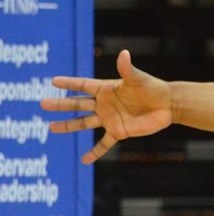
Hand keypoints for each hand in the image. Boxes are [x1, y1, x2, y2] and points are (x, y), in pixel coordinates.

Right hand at [42, 51, 173, 163]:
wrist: (168, 106)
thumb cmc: (153, 88)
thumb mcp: (139, 79)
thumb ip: (128, 69)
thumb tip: (123, 54)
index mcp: (106, 89)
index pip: (83, 85)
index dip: (69, 83)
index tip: (53, 81)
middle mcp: (104, 104)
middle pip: (78, 104)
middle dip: (61, 104)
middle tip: (42, 104)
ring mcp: (110, 119)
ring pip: (84, 123)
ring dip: (68, 126)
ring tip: (51, 128)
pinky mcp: (119, 132)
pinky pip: (104, 144)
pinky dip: (95, 152)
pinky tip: (84, 160)